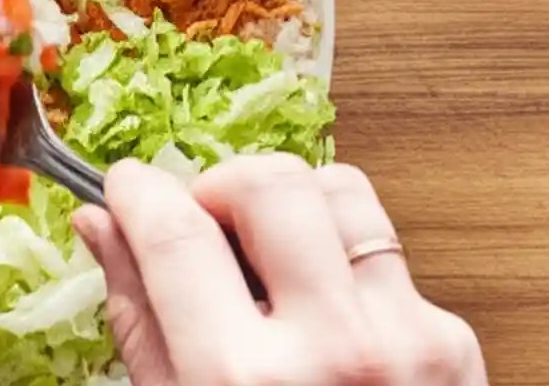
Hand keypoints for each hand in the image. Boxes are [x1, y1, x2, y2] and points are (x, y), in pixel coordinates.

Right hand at [73, 154, 486, 384]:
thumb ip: (137, 315)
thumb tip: (100, 222)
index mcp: (237, 379)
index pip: (175, 234)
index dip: (138, 190)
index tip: (126, 185)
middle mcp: (326, 350)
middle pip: (269, 186)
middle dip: (220, 184)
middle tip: (204, 220)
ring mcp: (401, 338)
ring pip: (339, 191)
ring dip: (289, 204)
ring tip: (265, 250)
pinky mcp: (449, 339)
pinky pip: (383, 249)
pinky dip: (338, 258)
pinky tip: (320, 306)